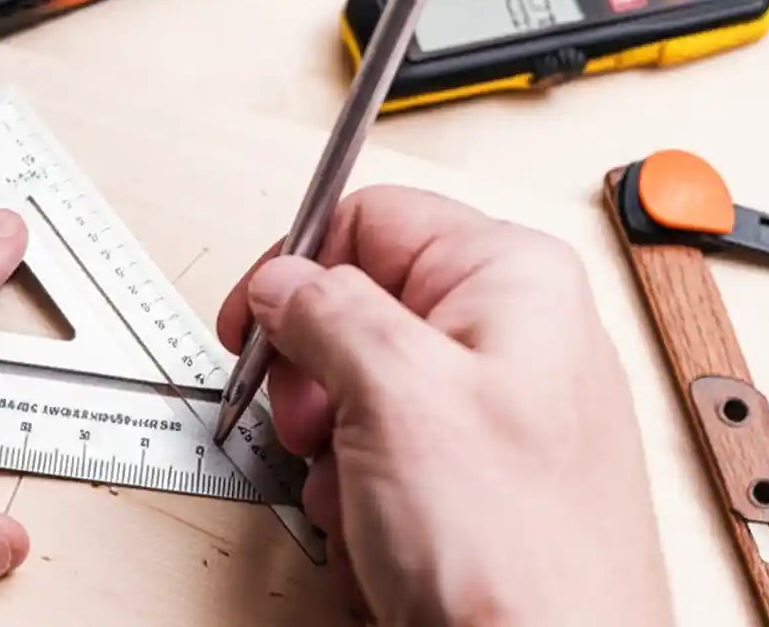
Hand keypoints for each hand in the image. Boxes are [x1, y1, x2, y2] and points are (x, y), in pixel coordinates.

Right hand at [218, 186, 674, 625]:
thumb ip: (325, 309)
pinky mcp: (473, 468)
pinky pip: (381, 446)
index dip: (299, 265)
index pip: (372, 220)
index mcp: (511, 277)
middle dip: (316, 371)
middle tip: (312, 419)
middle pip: (360, 305)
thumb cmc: (516, 549)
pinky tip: (376, 522)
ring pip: (361, 383)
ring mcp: (493, 403)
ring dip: (331, 441)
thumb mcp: (397, 392)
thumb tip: (283, 280)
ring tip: (354, 488)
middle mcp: (510, 331)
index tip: (253, 320)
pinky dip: (355, 485)